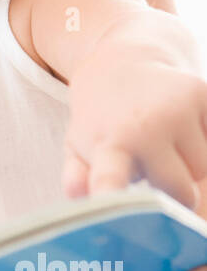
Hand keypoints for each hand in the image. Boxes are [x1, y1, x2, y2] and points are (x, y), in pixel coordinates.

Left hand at [62, 56, 206, 206]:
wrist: (120, 65)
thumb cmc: (102, 121)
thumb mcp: (80, 147)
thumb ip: (79, 176)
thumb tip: (76, 193)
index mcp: (109, 145)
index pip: (109, 177)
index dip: (111, 194)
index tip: (109, 205)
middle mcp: (146, 126)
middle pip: (183, 191)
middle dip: (175, 193)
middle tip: (156, 175)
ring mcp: (178, 108)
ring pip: (205, 169)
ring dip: (191, 167)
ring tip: (166, 148)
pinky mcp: (203, 93)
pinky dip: (204, 143)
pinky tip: (182, 130)